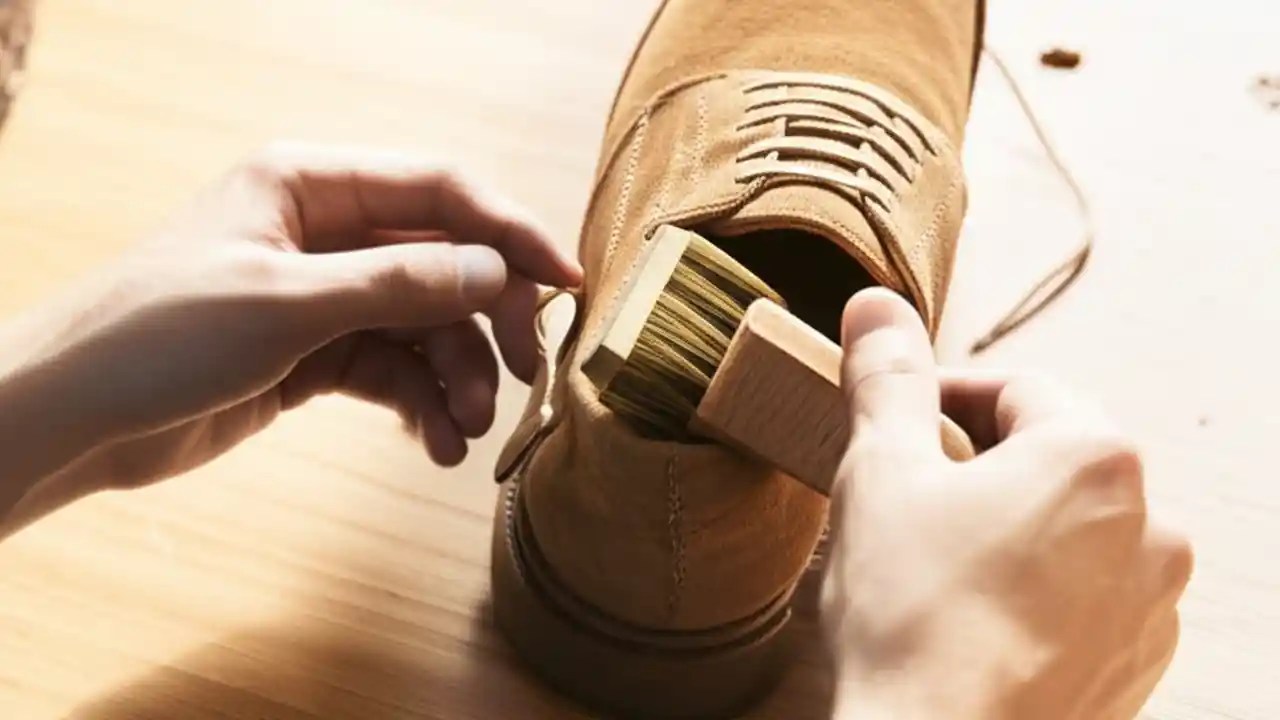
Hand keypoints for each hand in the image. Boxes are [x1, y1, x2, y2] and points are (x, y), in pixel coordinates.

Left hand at [0, 143, 580, 532]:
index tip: (566, 282)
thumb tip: (495, 271)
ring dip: (455, 377)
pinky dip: (421, 403)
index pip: (439, 191)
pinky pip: (393, 370)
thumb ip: (396, 284)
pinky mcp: (315, 355)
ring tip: (464, 432)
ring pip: (424, 326)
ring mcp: (323, 296)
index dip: (509, 231)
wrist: (74, 417)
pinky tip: (435, 442)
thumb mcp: (285, 303)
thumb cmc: (155, 335)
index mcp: (311, 186)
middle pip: (442, 263)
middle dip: (486, 321)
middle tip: (522, 376)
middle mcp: (325, 233)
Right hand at [821, 289, 1191, 719]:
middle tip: (905, 491)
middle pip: (1050, 454)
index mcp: (1095, 457)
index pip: (1014, 387)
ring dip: (1009, 523)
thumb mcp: (881, 473)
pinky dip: (1036, 587)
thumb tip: (874, 305)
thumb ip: (885, 379)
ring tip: (935, 558)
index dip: (940, 395)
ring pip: (1070, 527)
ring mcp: (1153, 602)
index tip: (891, 421)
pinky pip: (1086, 594)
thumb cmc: (911, 614)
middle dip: (977, 460)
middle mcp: (1151, 523)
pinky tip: (973, 615)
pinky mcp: (1137, 664)